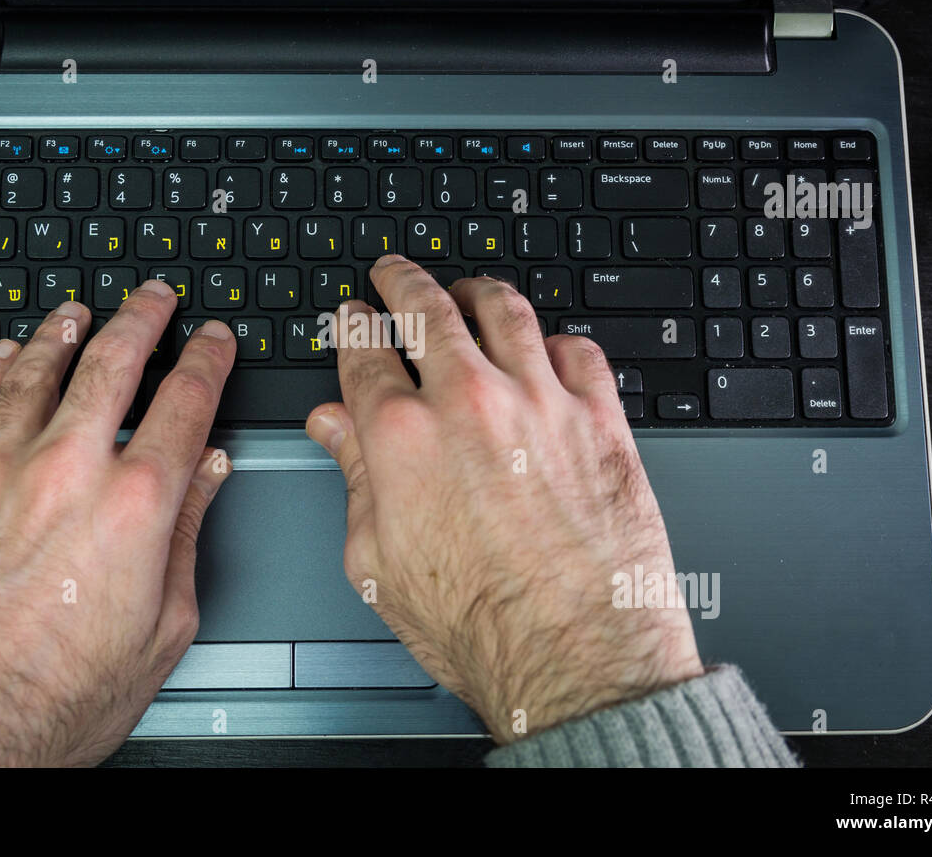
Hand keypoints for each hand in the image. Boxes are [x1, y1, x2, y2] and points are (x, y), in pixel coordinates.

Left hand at [0, 282, 236, 765]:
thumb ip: (187, 533)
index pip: (184, 404)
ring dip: (60, 335)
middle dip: (139, 319)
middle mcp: (62, 474)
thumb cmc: (60, 698)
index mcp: (133, 508)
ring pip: (30, 373)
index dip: (206, 361)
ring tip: (76, 313)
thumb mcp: (164, 627)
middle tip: (152, 297)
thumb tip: (207, 471)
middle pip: (109, 365)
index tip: (213, 340)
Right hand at [305, 256, 702, 743]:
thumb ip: (354, 478)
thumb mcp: (378, 563)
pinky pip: (576, 347)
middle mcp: (469, 403)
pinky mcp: (600, 418)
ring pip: (504, 310)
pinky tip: (545, 346)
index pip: (364, 351)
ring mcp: (540, 402)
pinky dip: (553, 338)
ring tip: (467, 288)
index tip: (352, 316)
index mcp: (402, 436)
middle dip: (402, 280)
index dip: (352, 326)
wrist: (576, 659)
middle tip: (394, 272)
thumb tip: (332, 427)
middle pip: (426, 308)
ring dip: (476, 290)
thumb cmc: (479, 626)